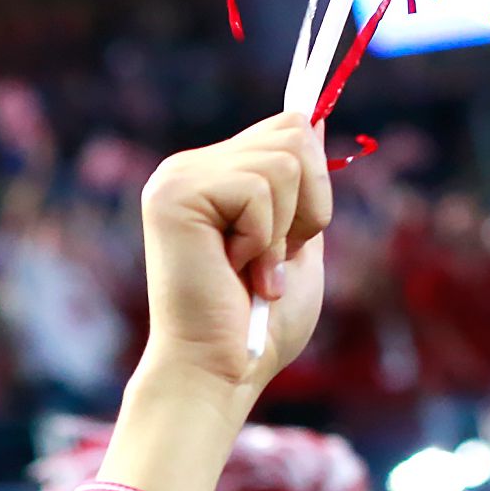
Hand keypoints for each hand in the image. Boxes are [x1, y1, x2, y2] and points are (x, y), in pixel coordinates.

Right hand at [136, 112, 330, 402]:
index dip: (312, 182)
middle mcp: (186, 169)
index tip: (290, 243)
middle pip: (294, 132)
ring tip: (251, 270)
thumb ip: (303, 185)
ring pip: (285, 159)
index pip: (289, 128)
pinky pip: (259, 187)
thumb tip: (316, 118)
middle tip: (272, 260)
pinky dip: (263, 239)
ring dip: (285, 228)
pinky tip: (234, 271)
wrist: (220, 372)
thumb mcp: (297, 240)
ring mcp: (176, 179)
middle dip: (308, 204)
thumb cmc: (259, 327)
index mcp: (211, 177)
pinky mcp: (173, 196)